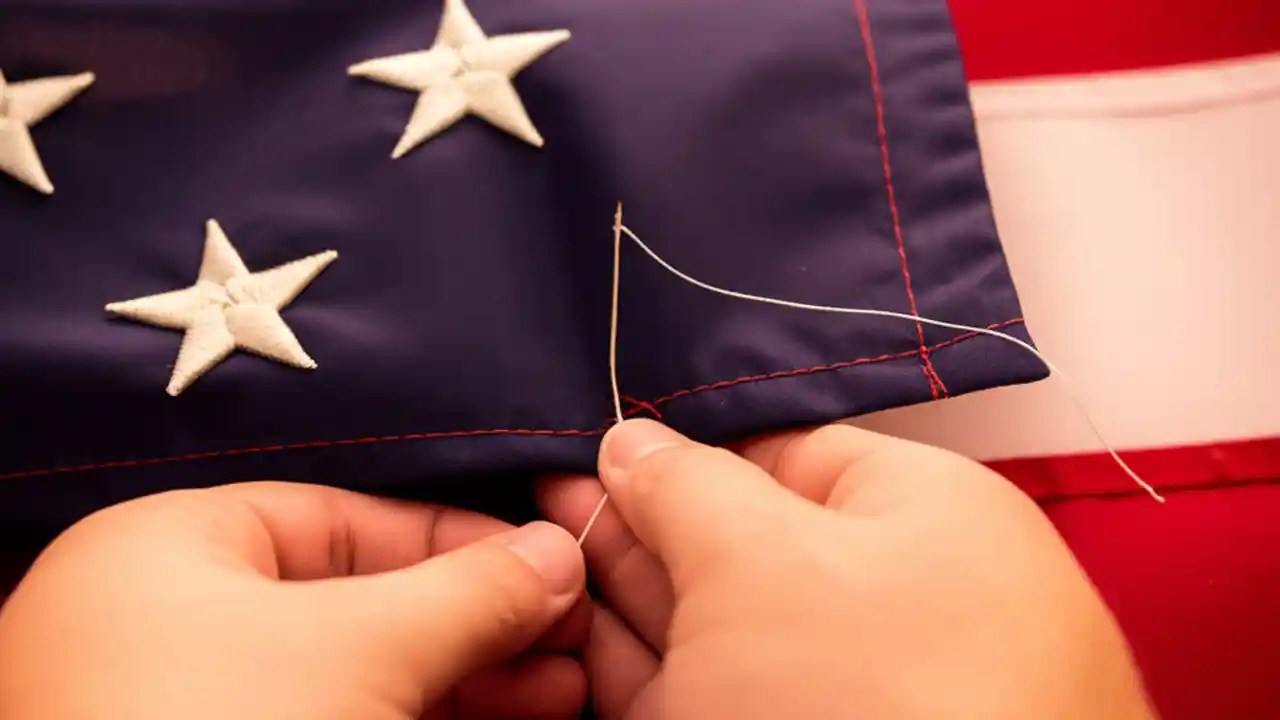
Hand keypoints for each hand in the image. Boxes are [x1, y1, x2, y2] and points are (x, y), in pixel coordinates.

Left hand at [0, 483, 588, 719]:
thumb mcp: (362, 650)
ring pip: (356, 675)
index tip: (548, 564)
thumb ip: (467, 593)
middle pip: (361, 600)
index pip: (341, 518)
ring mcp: (192, 708)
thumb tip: (556, 552)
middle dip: (477, 621)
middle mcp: (169, 626)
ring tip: (564, 690)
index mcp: (167, 552)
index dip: (457, 538)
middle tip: (569, 638)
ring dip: (466, 681)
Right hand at [539, 420, 1153, 718]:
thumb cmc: (874, 707)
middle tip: (548, 499)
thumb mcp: (757, 561)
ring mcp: (858, 695)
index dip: (687, 452)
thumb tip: (637, 443)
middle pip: (751, 541)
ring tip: (541, 559)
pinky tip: (574, 638)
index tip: (597, 451)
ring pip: (727, 629)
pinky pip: (720, 696)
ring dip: (631, 598)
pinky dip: (649, 672)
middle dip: (643, 523)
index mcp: (933, 518)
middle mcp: (907, 604)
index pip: (792, 453)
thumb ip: (687, 486)